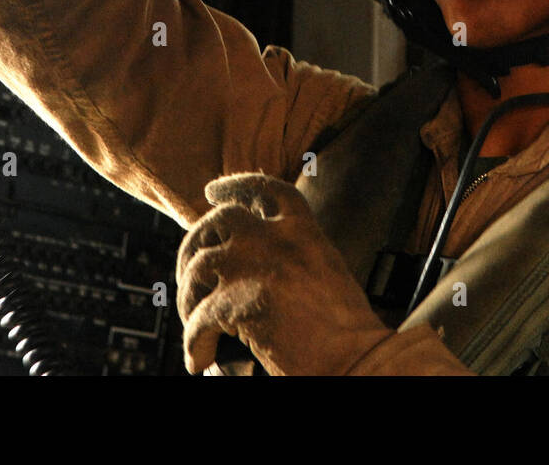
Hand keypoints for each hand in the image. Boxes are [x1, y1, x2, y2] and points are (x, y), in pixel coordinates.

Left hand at [176, 173, 396, 375]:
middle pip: (217, 220)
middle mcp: (276, 238)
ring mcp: (254, 266)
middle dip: (196, 245)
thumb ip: (291, 256)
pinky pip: (198, 318)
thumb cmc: (346, 332)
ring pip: (199, 264)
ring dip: (189, 296)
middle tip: (189, 275)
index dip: (235, 186)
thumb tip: (252, 264)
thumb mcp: (326, 272)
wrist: (359, 362)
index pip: (265, 189)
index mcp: (304, 230)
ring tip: (194, 322)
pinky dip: (194, 342)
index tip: (212, 191)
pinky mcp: (237, 303)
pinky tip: (200, 359)